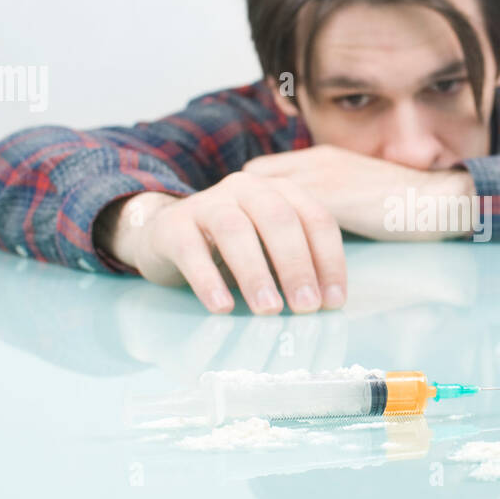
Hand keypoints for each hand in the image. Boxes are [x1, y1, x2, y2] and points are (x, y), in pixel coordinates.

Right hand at [99, 174, 345, 314]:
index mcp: (280, 191)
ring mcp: (208, 201)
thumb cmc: (232, 249)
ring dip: (255, 273)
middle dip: (296, 266)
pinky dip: (208, 281)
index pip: (316, 220)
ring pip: (235, 230)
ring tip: (268, 309)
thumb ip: (298, 266)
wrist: (166, 234)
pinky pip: (191, 250)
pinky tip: (223, 307)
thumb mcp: (271, 250)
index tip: (333, 301)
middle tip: (306, 307)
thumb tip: (326, 303)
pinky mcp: (174, 224)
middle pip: (279, 220)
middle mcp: (247, 188)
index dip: (329, 260)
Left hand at [242, 144, 476, 239]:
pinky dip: (269, 244)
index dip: (248, 201)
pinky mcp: (330, 200)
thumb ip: (334, 200)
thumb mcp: (361, 192)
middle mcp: (316, 161)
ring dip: (249, 231)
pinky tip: (262, 268)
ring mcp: (322, 178)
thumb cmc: (408, 205)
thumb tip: (307, 231)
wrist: (440, 200)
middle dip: (239, 212)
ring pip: (264, 202)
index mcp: (323, 158)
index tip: (240, 228)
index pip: (263, 172)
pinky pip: (284, 221)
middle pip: (253, 181)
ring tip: (238, 262)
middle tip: (229, 244)